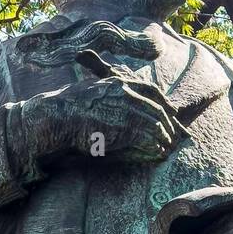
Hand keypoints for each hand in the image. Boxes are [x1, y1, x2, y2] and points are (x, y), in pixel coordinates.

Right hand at [18, 73, 188, 166]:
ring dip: (164, 136)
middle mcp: (125, 92)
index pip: (150, 90)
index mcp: (117, 82)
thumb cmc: (67, 109)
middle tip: (176, 134)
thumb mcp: (90, 92)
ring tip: (167, 146)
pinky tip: (158, 151)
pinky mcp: (124, 126)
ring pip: (155, 123)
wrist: (56, 117)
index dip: (163, 103)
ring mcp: (126, 108)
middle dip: (169, 122)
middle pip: (157, 107)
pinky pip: (148, 136)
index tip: (171, 113)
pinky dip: (155, 144)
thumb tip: (118, 103)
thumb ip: (108, 95)